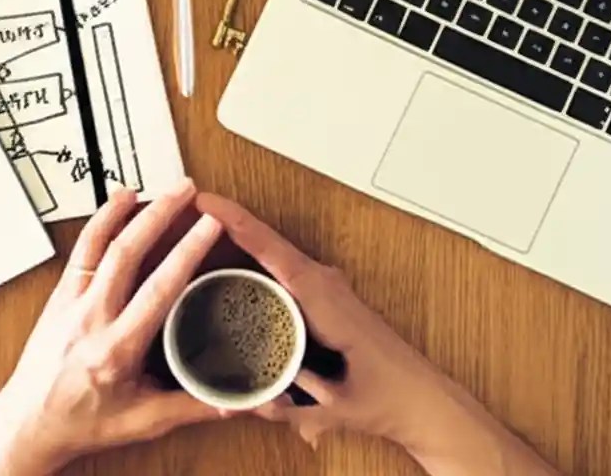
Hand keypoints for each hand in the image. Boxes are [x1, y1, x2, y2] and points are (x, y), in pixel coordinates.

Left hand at [0, 180, 227, 475]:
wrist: (28, 424)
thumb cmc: (82, 423)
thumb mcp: (144, 421)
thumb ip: (194, 406)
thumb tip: (238, 401)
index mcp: (116, 348)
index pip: (159, 289)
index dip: (188, 252)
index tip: (209, 225)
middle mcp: (91, 318)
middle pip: (127, 253)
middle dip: (160, 215)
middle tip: (186, 190)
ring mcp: (70, 303)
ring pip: (99, 244)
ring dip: (127, 211)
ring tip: (154, 188)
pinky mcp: (58, 297)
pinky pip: (81, 251)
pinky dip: (100, 223)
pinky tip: (117, 204)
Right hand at [196, 194, 557, 475]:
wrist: (424, 399)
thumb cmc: (389, 396)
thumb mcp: (334, 408)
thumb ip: (291, 408)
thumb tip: (250, 403)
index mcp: (326, 301)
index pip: (275, 254)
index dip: (240, 225)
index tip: (208, 202)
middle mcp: (325, 284)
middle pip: (268, 244)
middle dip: (229, 221)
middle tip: (187, 206)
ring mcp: (325, 286)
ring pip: (275, 253)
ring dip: (241, 236)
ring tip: (200, 223)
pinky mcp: (324, 296)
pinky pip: (282, 268)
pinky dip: (256, 254)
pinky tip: (233, 256)